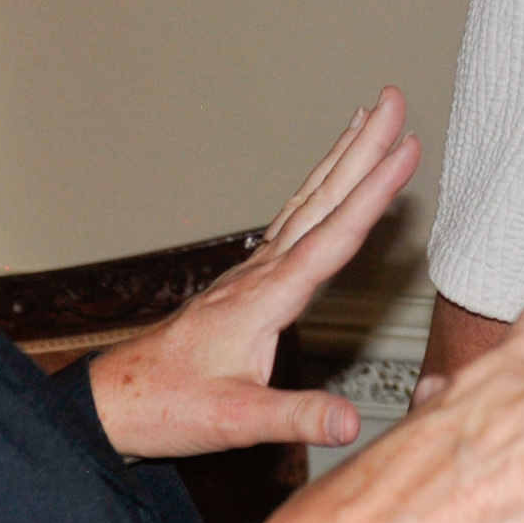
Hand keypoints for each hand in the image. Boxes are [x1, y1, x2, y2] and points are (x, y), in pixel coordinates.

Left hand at [81, 87, 418, 457]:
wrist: (117, 401)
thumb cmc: (168, 405)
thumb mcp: (236, 421)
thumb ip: (296, 416)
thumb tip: (348, 420)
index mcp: (264, 299)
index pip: (331, 237)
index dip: (373, 194)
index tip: (406, 152)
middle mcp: (260, 274)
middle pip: (322, 200)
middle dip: (363, 149)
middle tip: (395, 101)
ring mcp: (252, 273)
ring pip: (306, 202)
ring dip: (341, 158)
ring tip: (370, 118)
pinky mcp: (248, 281)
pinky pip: (292, 220)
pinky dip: (318, 191)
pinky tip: (328, 183)